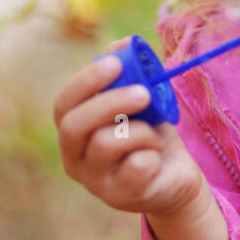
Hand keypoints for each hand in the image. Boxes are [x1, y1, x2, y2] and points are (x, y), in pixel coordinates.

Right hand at [54, 36, 203, 217]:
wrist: (175, 177)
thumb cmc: (151, 134)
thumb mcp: (141, 102)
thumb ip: (129, 73)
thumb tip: (122, 43)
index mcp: (73, 131)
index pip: (64, 105)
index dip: (86, 82)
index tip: (115, 63)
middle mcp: (73, 158)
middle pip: (75, 126)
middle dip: (110, 102)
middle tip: (144, 92)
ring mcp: (93, 181)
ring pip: (107, 144)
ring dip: (141, 131)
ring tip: (155, 134)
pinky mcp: (119, 196)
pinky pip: (136, 166)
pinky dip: (153, 153)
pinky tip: (157, 157)